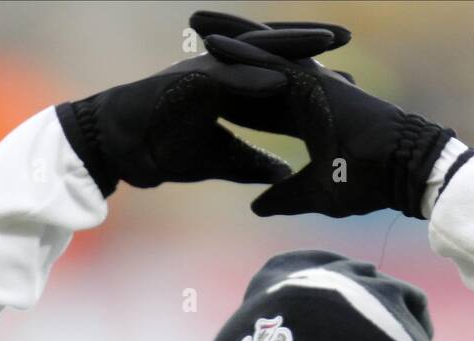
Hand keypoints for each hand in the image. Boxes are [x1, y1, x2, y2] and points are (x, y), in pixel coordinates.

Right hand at [57, 12, 355, 197]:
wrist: (123, 151)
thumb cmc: (165, 150)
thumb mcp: (222, 160)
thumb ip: (253, 163)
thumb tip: (286, 174)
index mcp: (233, 86)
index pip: (280, 76)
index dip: (313, 75)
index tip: (350, 78)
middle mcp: (222, 71)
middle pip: (271, 53)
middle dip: (308, 42)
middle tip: (346, 34)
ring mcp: (205, 72)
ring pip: (252, 54)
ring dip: (286, 47)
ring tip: (321, 41)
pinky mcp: (186, 82)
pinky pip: (224, 77)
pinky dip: (250, 77)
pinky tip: (276, 78)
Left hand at [202, 30, 455, 218]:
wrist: (400, 173)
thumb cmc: (370, 184)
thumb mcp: (316, 193)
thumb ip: (285, 196)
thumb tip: (257, 207)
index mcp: (306, 116)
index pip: (260, 101)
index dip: (232, 91)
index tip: (201, 86)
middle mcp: (307, 92)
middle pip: (256, 65)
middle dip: (224, 50)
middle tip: (189, 31)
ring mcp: (312, 82)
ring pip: (262, 52)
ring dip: (227, 36)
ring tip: (193, 21)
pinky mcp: (315, 81)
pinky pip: (273, 62)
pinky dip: (244, 51)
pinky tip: (214, 43)